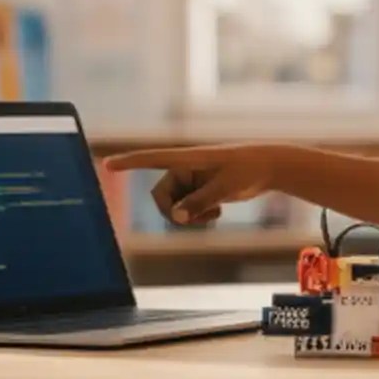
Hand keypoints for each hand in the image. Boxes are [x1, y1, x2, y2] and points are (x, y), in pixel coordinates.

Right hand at [104, 146, 273, 224]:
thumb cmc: (250, 170)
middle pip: (161, 196)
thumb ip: (200, 202)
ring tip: (213, 214)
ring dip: (188, 216)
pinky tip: (217, 211)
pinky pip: (187, 209)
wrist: (271, 168)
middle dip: (174, 212)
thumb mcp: (226, 187)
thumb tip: (176, 217)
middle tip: (196, 219)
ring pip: (174, 206)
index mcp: (189, 158)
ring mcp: (192, 180)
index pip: (153, 158)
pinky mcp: (201, 190)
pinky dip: (197, 215)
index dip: (130, 162)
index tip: (108, 164)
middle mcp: (186, 169)